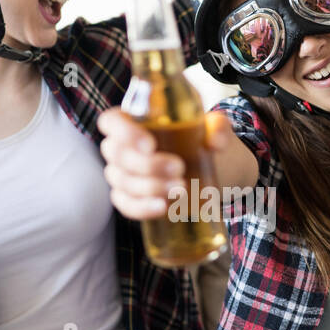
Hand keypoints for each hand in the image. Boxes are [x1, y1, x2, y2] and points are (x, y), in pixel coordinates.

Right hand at [97, 107, 230, 219]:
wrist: (204, 165)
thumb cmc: (199, 138)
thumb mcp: (212, 126)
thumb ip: (218, 127)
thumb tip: (214, 142)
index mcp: (132, 121)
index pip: (111, 122)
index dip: (124, 133)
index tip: (151, 145)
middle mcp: (119, 147)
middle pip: (117, 155)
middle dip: (147, 165)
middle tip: (179, 168)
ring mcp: (120, 174)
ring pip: (123, 182)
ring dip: (150, 187)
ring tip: (181, 189)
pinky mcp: (128, 198)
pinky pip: (126, 205)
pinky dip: (142, 208)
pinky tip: (162, 207)